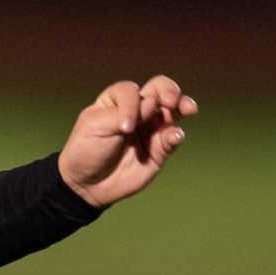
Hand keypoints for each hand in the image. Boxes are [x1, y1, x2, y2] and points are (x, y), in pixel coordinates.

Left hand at [58, 76, 197, 209]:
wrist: (87, 184)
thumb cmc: (87, 149)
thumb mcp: (96, 126)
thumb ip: (126, 113)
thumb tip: (155, 104)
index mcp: (118, 100)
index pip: (133, 91)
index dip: (133, 104)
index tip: (125, 127)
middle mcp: (138, 110)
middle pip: (160, 90)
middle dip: (169, 91)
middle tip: (170, 101)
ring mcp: (151, 128)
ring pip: (173, 110)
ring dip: (182, 105)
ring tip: (188, 109)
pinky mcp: (159, 149)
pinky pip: (173, 137)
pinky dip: (176, 135)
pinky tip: (174, 136)